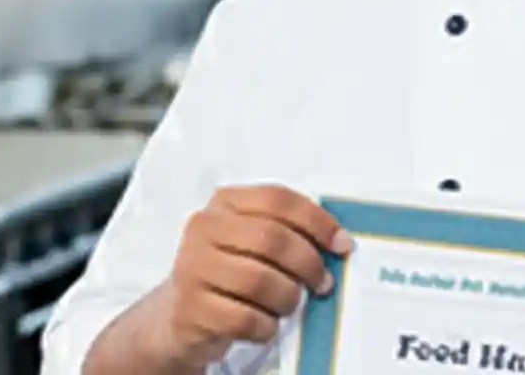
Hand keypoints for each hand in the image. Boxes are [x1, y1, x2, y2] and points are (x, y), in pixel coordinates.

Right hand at [148, 186, 352, 369]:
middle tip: (324, 283)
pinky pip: (244, 319)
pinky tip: (267, 324)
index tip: (342, 244)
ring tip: (290, 304)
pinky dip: (266, 326)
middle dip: (309, 264)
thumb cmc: (230, 271)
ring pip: (259, 281)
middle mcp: (204, 228)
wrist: (182, 313)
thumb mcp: (253, 240)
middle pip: (272, 239)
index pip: (279, 199)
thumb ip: (289, 231)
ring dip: (288, 298)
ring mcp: (192, 267)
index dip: (318, 221)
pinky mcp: (190, 308)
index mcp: (225, 202)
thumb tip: (339, 242)